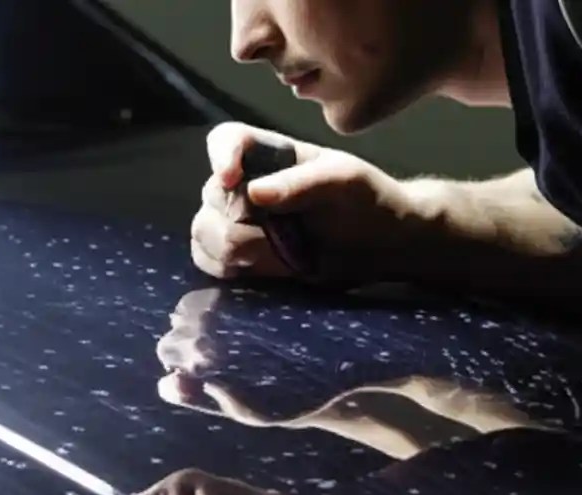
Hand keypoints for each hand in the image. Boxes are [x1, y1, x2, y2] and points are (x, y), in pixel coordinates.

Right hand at [190, 122, 414, 280]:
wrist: (377, 247)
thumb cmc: (366, 200)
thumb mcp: (345, 182)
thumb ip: (302, 184)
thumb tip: (254, 193)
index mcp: (267, 154)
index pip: (225, 140)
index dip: (220, 157)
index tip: (231, 179)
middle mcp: (243, 184)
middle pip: (212, 195)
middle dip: (239, 220)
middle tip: (281, 233)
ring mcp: (234, 220)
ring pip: (203, 230)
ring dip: (233, 248)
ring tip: (276, 254)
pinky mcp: (233, 255)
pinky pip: (205, 259)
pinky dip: (223, 267)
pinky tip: (254, 268)